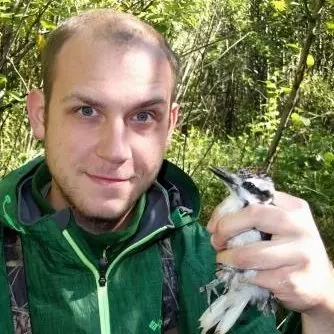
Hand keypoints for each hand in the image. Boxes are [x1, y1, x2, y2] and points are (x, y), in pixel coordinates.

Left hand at [207, 191, 333, 316]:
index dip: (226, 211)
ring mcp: (301, 253)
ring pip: (249, 253)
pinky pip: (256, 276)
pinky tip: (243, 275)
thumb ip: (252, 217)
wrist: (321, 285)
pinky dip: (242, 276)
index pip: (252, 199)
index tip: (213, 225)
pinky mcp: (295, 280)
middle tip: (216, 242)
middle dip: (225, 229)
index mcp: (293, 207)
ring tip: (224, 260)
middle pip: (252, 215)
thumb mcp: (278, 226)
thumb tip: (215, 225)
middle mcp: (299, 225)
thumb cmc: (289, 250)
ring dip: (228, 258)